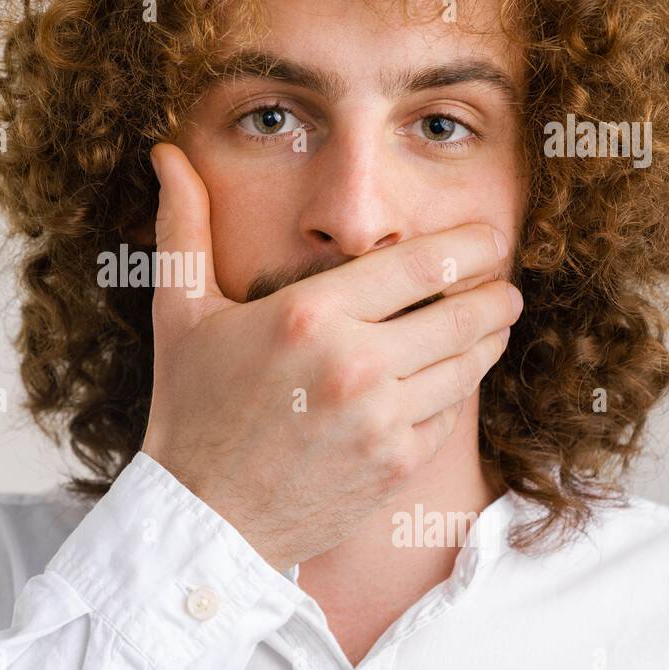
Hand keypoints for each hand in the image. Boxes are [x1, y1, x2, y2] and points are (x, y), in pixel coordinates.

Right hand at [140, 142, 522, 570]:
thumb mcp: (179, 312)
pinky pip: (452, 414)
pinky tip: (452, 377)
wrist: (202, 516)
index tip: (487, 235)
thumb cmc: (190, 407)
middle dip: (495, 290)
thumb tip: (165, 153)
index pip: (420, 262)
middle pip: (462, 311)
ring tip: (492, 321)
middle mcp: (354, 365)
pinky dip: (459, 390)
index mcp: (307, 315)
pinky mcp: (395, 465)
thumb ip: (184, 227)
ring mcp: (380, 420)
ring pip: (469, 364)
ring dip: (490, 337)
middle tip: (503, 280)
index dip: (469, 243)